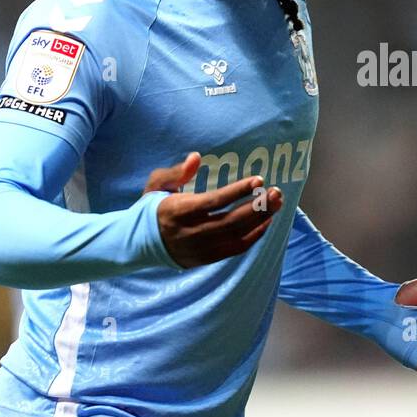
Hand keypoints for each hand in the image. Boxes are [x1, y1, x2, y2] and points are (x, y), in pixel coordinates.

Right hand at [144, 152, 283, 267]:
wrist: (140, 243)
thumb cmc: (153, 207)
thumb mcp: (156, 185)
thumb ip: (176, 172)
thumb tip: (196, 157)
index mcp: (178, 211)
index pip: (213, 202)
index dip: (237, 191)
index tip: (258, 179)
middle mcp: (191, 232)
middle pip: (230, 221)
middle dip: (257, 206)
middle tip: (276, 192)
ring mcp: (200, 249)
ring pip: (237, 236)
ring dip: (260, 219)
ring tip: (276, 203)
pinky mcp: (207, 258)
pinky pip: (236, 249)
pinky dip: (254, 236)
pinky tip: (266, 221)